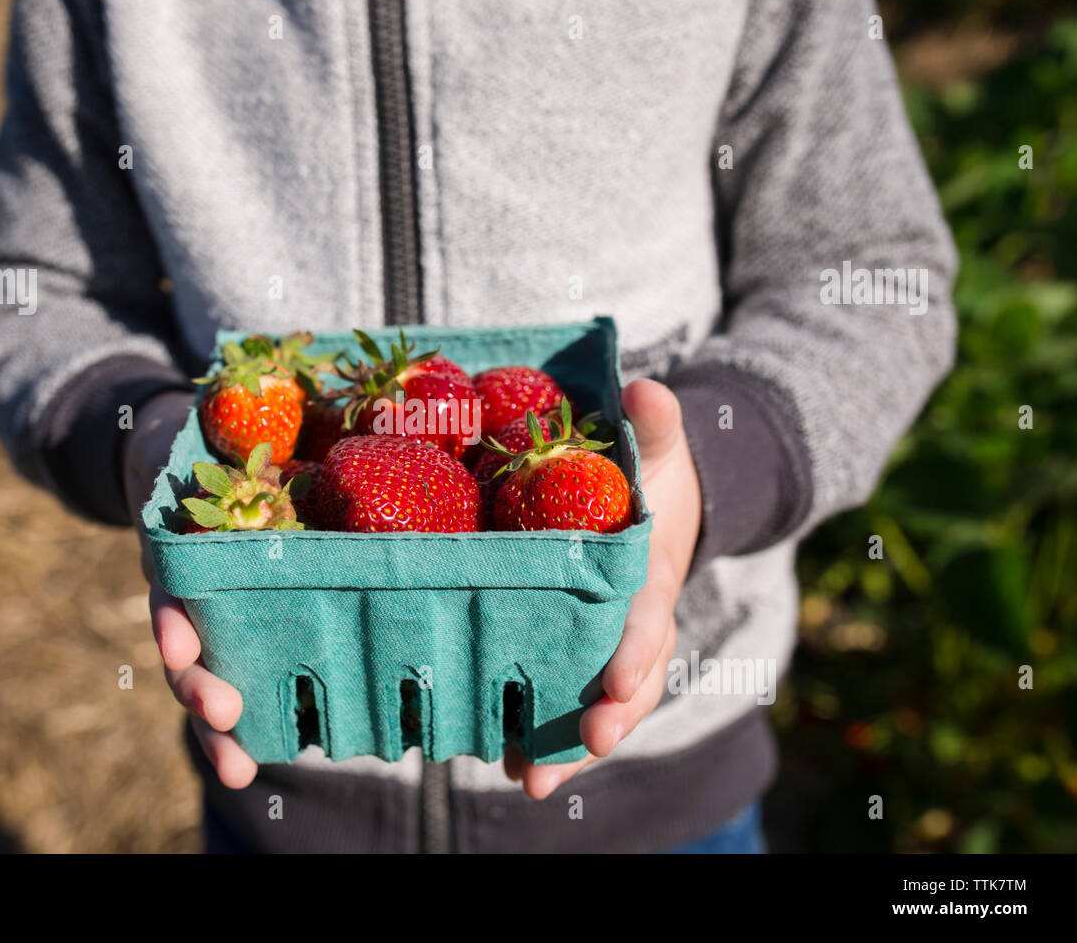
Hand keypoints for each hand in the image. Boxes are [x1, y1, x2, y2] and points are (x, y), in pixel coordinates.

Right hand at [123, 391, 258, 788]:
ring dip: (218, 720)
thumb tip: (290, 344)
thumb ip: (234, 405)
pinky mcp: (242, 615)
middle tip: (225, 716)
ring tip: (241, 768)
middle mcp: (185, 578)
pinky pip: (244, 666)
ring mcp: (208, 603)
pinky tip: (265, 758)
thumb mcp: (210, 410)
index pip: (169, 583)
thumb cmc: (205, 427)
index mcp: (177, 533)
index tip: (184, 651)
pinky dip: (254, 712)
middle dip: (198, 685)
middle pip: (184, 643)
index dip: (176, 621)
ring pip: (208, 669)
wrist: (187, 449)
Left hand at [504, 378, 699, 797]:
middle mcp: (636, 622)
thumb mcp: (657, 447)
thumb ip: (655, 423)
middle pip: (629, 682)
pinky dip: (543, 733)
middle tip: (573, 755)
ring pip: (598, 704)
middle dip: (606, 719)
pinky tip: (509, 760)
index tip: (616, 684)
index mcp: (651, 576)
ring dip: (567, 745)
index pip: (647, 619)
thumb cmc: (650, 475)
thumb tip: (649, 387)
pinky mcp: (581, 653)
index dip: (634, 653)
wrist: (659, 504)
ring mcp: (610, 646)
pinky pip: (566, 697)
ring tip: (531, 781)